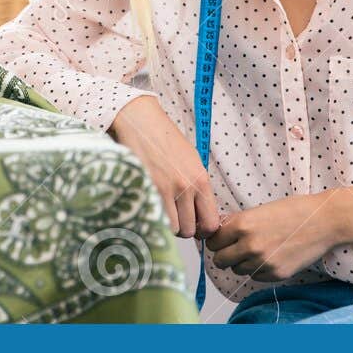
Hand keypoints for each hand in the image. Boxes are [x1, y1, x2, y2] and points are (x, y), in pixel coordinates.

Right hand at [108, 95, 219, 238]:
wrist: (141, 122)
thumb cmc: (165, 139)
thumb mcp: (191, 160)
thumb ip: (197, 187)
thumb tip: (200, 214)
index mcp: (201, 179)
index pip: (211, 222)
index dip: (203, 229)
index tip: (194, 225)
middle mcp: (187, 187)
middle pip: (190, 231)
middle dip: (183, 229)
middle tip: (175, 218)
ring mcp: (167, 190)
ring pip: (173, 229)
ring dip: (167, 225)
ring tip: (161, 212)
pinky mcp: (147, 188)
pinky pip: (155, 219)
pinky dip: (153, 219)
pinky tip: (149, 207)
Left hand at [204, 190, 348, 281]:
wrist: (323, 221)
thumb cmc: (293, 211)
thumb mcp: (259, 210)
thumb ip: (237, 223)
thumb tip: (217, 232)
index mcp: (242, 224)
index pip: (213, 241)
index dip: (216, 241)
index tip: (220, 241)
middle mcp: (249, 245)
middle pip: (220, 260)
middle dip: (224, 255)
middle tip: (233, 249)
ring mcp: (263, 262)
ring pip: (237, 270)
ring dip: (242, 263)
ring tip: (257, 250)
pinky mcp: (276, 274)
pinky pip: (255, 277)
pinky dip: (258, 270)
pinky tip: (270, 257)